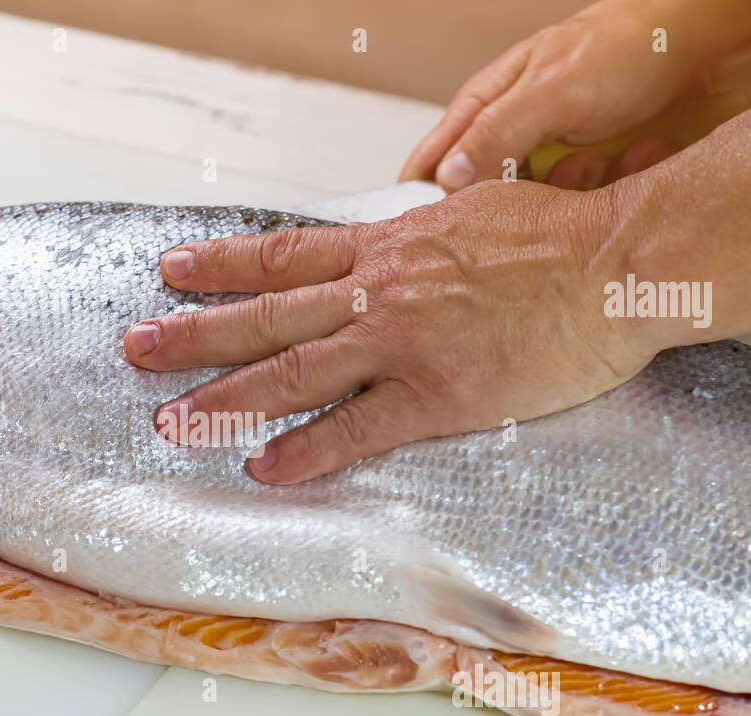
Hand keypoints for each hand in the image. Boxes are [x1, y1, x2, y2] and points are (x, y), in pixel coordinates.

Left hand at [125, 181, 663, 483]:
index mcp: (385, 248)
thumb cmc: (553, 237)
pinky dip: (307, 449)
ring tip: (173, 420)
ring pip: (294, 372)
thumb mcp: (469, 213)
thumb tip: (391, 240)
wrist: (614, 263)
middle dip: (194, 334)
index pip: (283, 256)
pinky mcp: (438, 395)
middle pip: (266, 315)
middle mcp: (377, 293)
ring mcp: (402, 344)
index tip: (172, 271)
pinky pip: (358, 429)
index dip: (222, 265)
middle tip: (137, 350)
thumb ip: (417, 236)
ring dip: (227, 397)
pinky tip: (264, 467)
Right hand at [399, 0, 707, 190]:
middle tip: (534, 200)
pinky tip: (635, 161)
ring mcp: (552, 168)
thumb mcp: (554, 87)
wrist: (717, 50)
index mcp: (485, 108)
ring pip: (531, 217)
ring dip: (563, 202)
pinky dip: (604, 199)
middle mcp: (513, 142)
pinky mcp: (591, 189)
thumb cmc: (632, 49)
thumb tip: (446, 180)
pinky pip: (579, 218)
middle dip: (504, 212)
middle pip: (478, 204)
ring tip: (598, 164)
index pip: (430, 166)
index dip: (424, 203)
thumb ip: (497, 133)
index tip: (437, 233)